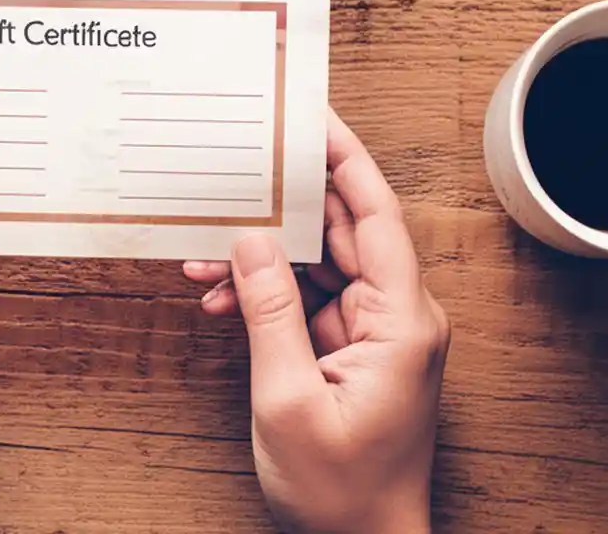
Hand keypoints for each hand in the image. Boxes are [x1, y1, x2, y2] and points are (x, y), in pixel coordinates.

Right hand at [184, 109, 450, 533]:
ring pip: (317, 266)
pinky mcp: (353, 351)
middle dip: (283, 205)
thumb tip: (250, 241)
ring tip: (205, 255)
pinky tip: (223, 299)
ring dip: (263, 258)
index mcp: (402, 321)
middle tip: (239, 170)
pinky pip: (308, 302)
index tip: (312, 117)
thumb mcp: (286, 397)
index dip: (344, 159)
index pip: (374, 214)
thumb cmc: (339, 490)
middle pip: (341, 232)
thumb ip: (269, 311)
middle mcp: (397, 317)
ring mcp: (376, 334)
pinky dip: (267, 296)